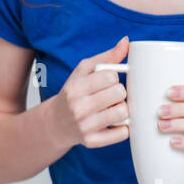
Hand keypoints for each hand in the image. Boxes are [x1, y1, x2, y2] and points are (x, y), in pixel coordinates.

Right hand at [50, 35, 130, 149]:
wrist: (56, 123)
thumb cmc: (73, 93)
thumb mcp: (83, 71)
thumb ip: (106, 57)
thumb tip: (126, 41)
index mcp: (75, 87)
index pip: (111, 76)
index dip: (114, 78)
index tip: (107, 82)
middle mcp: (78, 107)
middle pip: (120, 93)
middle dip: (119, 93)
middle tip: (111, 96)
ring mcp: (85, 126)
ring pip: (123, 113)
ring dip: (122, 109)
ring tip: (113, 108)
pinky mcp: (92, 142)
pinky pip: (122, 133)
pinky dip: (123, 127)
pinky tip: (114, 123)